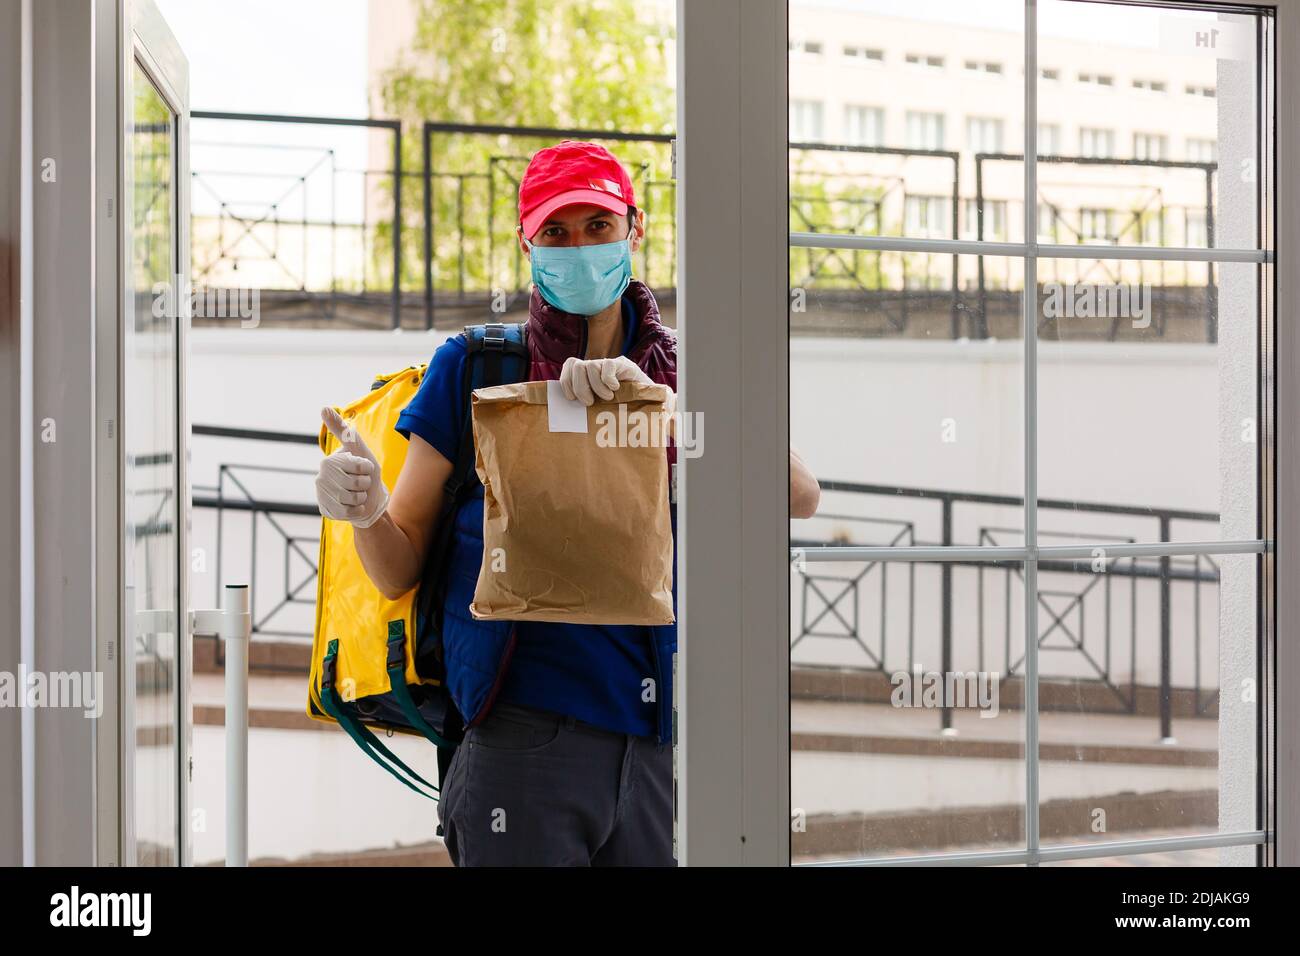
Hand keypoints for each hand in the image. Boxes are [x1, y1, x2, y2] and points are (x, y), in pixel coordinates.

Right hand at [317, 407, 389, 527]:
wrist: (367, 498)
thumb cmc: (363, 471)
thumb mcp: (357, 448)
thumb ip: (342, 430)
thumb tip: (323, 408)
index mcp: (328, 462)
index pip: (357, 465)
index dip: (366, 468)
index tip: (363, 468)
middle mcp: (321, 478)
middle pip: (355, 483)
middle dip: (365, 484)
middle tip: (361, 483)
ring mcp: (323, 496)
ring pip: (352, 499)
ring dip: (361, 497)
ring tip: (357, 494)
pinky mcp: (326, 512)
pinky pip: (348, 512)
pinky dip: (357, 510)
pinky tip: (354, 506)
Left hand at [559, 356, 652, 404]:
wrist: (653, 406)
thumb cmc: (622, 411)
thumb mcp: (600, 409)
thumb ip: (585, 407)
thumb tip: (565, 416)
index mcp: (588, 376)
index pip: (570, 365)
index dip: (566, 381)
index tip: (572, 399)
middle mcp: (597, 367)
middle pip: (576, 365)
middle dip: (579, 387)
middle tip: (590, 402)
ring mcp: (611, 365)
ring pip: (590, 365)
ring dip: (596, 385)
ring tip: (608, 398)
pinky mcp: (625, 365)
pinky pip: (609, 365)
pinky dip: (608, 379)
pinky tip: (616, 388)